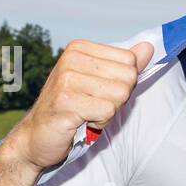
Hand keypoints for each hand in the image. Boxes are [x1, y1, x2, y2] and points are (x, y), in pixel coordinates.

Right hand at [6, 39, 153, 170]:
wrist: (36, 137)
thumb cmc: (71, 110)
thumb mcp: (99, 82)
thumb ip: (124, 65)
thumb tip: (148, 47)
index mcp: (80, 48)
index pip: (130, 60)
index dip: (123, 83)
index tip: (100, 92)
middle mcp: (71, 58)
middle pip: (128, 77)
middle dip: (118, 99)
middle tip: (93, 106)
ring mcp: (67, 79)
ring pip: (120, 94)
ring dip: (108, 112)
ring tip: (87, 114)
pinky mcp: (66, 101)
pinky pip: (108, 111)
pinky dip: (100, 122)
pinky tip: (82, 122)